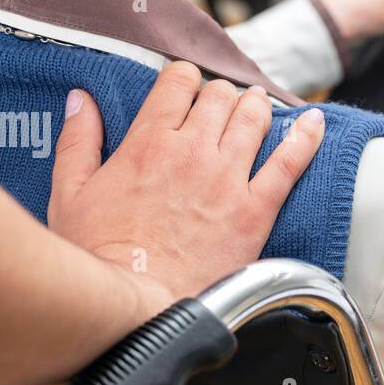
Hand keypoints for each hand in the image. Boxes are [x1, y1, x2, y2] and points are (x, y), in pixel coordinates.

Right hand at [47, 63, 324, 317]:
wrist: (138, 306)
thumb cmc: (100, 257)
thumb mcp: (69, 193)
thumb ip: (78, 141)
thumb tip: (81, 99)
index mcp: (148, 142)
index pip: (178, 82)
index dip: (185, 78)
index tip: (186, 87)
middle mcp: (193, 152)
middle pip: (220, 96)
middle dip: (221, 93)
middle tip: (221, 104)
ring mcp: (228, 179)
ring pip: (255, 119)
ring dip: (257, 106)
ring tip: (257, 105)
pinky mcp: (256, 210)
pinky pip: (291, 162)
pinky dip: (306, 136)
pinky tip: (314, 122)